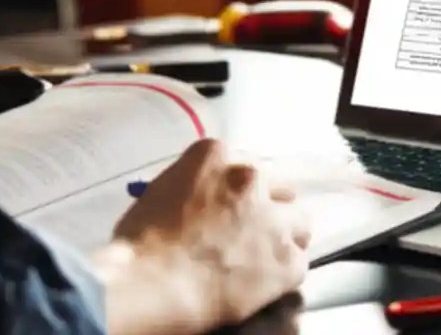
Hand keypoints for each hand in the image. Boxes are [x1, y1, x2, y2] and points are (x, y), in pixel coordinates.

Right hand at [90, 139, 310, 334]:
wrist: (151, 283)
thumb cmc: (141, 242)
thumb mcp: (162, 192)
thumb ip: (195, 185)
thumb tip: (205, 199)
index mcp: (216, 156)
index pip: (243, 164)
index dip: (238, 189)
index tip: (232, 204)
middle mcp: (251, 179)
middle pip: (279, 188)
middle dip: (269, 206)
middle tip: (252, 229)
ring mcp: (274, 219)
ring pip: (299, 222)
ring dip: (284, 236)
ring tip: (262, 257)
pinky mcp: (288, 260)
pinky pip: (299, 261)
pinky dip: (283, 272)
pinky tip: (261, 282)